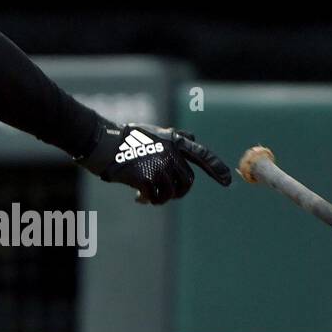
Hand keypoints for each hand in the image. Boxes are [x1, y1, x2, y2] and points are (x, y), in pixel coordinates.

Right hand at [77, 120, 231, 204]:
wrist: (103, 143)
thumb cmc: (124, 137)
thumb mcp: (153, 131)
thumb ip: (174, 136)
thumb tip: (193, 137)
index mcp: (174, 141)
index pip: (202, 155)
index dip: (216, 168)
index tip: (228, 182)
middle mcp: (170, 153)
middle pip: (187, 181)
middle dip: (178, 191)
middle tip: (163, 194)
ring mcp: (159, 166)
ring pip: (172, 192)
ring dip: (161, 198)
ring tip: (149, 197)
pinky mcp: (147, 178)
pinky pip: (155, 197)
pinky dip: (149, 200)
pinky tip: (139, 199)